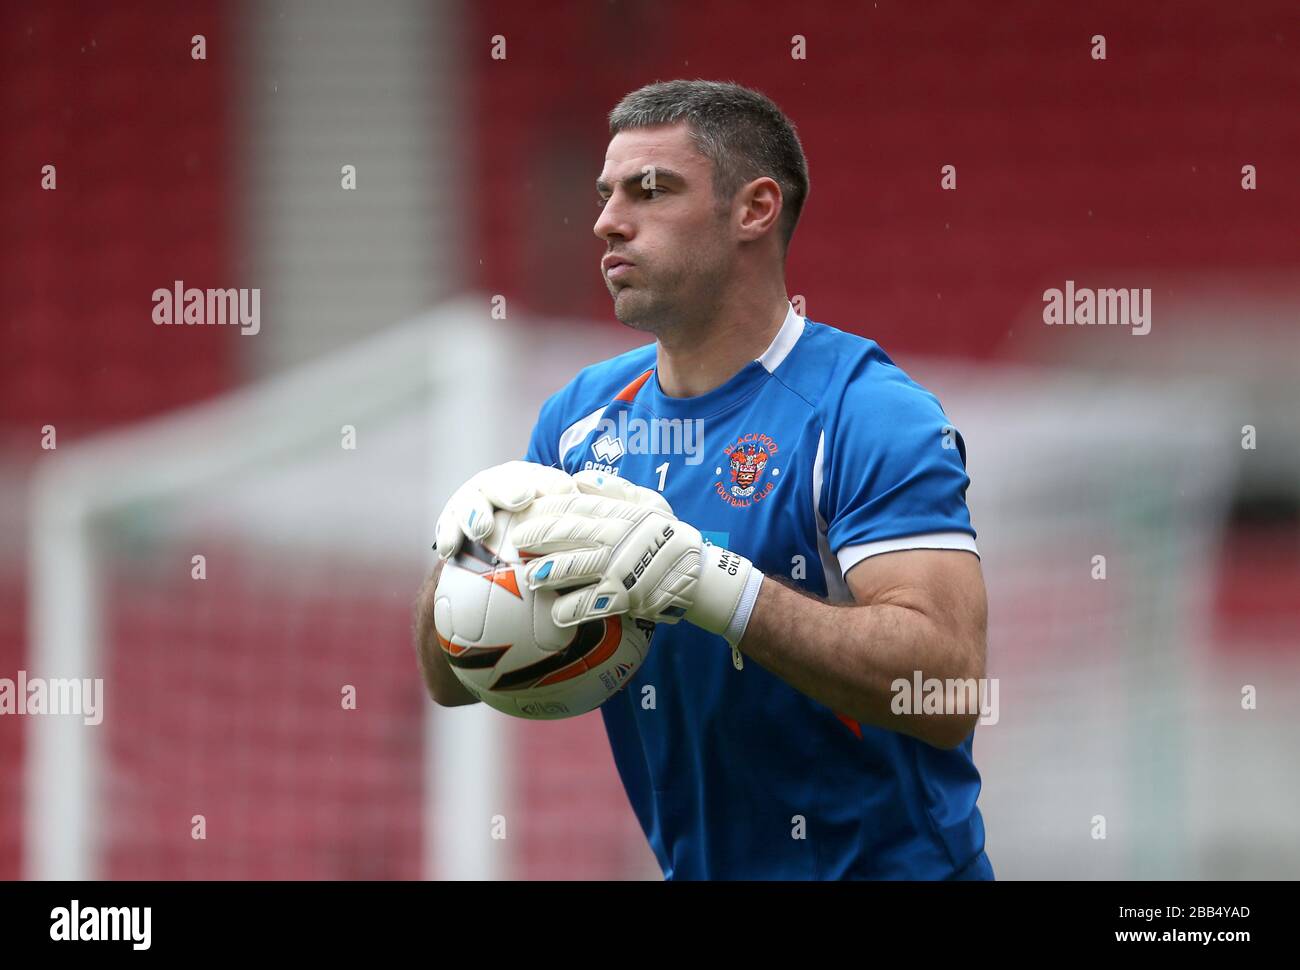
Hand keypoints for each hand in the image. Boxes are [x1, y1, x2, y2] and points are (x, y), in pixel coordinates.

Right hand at [434, 460, 577, 559]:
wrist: (491, 523)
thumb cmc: (532, 520)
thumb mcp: (551, 510)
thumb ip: (565, 506)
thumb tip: (582, 504)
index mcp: (523, 479)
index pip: (538, 480)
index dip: (547, 485)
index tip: (559, 492)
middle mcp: (495, 486)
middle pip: (501, 485)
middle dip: (511, 491)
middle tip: (522, 500)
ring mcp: (470, 502)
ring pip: (471, 504)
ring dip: (476, 515)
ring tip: (482, 529)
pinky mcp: (450, 521)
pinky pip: (447, 529)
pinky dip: (449, 537)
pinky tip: (451, 551)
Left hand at [512, 472, 764, 655]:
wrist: (701, 577)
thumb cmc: (669, 538)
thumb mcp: (650, 504)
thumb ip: (615, 489)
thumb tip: (580, 477)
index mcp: (620, 513)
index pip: (577, 504)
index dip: (547, 506)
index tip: (524, 508)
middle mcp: (617, 537)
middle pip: (570, 532)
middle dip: (539, 535)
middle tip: (514, 539)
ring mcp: (620, 567)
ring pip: (577, 566)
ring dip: (551, 571)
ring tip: (531, 576)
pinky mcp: (626, 596)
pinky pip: (594, 603)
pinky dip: (573, 609)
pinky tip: (556, 613)